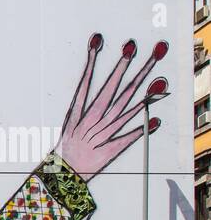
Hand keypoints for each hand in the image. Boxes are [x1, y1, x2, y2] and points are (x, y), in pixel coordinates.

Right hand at [55, 34, 167, 178]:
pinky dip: (141, 129)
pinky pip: (129, 137)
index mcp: (77, 114)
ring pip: (124, 108)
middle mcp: (90, 122)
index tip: (98, 42)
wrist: (62, 177)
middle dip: (121, 68)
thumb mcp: (71, 124)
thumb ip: (83, 104)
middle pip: (110, 90)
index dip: (91, 63)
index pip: (85, 83)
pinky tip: (156, 119)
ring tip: (156, 75)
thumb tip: (91, 79)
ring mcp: (102, 135)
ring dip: (141, 91)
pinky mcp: (112, 150)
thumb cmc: (67, 149)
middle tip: (131, 47)